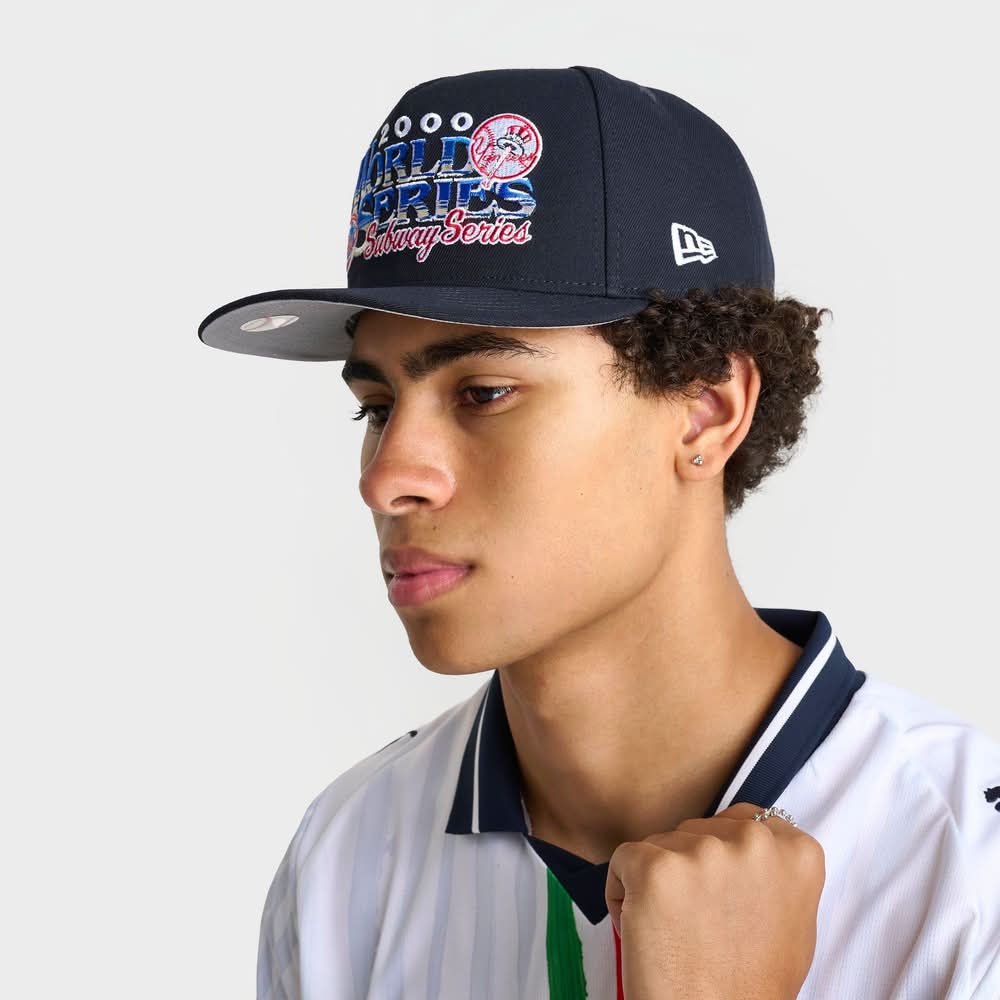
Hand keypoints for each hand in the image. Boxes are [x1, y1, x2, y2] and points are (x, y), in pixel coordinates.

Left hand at [605, 801, 824, 999]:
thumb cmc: (751, 987)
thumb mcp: (794, 923)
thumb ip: (776, 872)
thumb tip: (757, 843)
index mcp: (796, 852)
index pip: (744, 821)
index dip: (724, 858)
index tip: (723, 896)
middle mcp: (754, 841)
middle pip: (699, 830)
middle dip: (690, 868)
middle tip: (698, 924)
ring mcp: (704, 852)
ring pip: (662, 844)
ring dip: (658, 881)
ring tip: (674, 932)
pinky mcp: (655, 867)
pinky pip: (623, 860)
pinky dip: (622, 892)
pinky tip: (642, 930)